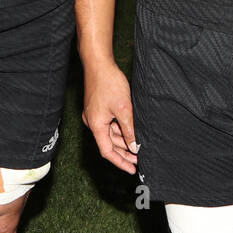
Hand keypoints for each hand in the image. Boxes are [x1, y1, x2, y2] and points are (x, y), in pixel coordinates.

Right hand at [82, 59, 137, 173]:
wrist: (98, 62)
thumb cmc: (109, 82)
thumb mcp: (123, 108)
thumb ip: (129, 129)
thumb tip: (134, 146)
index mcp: (96, 125)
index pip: (107, 151)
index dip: (120, 162)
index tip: (132, 169)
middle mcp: (93, 122)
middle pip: (109, 144)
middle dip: (124, 153)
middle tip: (139, 160)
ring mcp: (95, 115)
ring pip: (110, 134)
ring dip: (123, 141)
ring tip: (138, 147)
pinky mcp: (98, 108)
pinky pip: (109, 124)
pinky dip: (120, 130)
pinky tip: (131, 131)